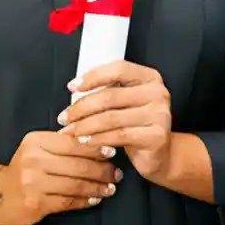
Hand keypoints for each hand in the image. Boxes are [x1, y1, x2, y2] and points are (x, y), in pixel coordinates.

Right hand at [0, 132, 120, 224]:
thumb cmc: (24, 168)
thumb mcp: (38, 147)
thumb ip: (63, 143)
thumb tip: (98, 140)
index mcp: (36, 141)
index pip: (73, 143)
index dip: (96, 148)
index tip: (112, 152)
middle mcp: (33, 160)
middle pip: (77, 165)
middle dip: (101, 170)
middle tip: (116, 173)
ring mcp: (33, 183)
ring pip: (75, 184)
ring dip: (97, 187)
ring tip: (110, 188)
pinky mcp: (35, 203)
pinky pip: (67, 201)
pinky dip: (84, 200)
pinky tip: (94, 198)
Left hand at [60, 60, 171, 180]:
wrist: (160, 154)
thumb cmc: (136, 125)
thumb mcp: (126, 102)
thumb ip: (108, 92)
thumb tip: (74, 89)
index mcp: (150, 77)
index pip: (118, 69)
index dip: (93, 77)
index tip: (72, 86)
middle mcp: (158, 93)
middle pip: (110, 96)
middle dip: (81, 107)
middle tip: (65, 117)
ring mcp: (160, 115)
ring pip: (111, 118)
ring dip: (85, 125)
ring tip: (70, 130)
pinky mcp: (156, 136)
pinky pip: (118, 136)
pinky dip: (97, 138)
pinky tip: (85, 141)